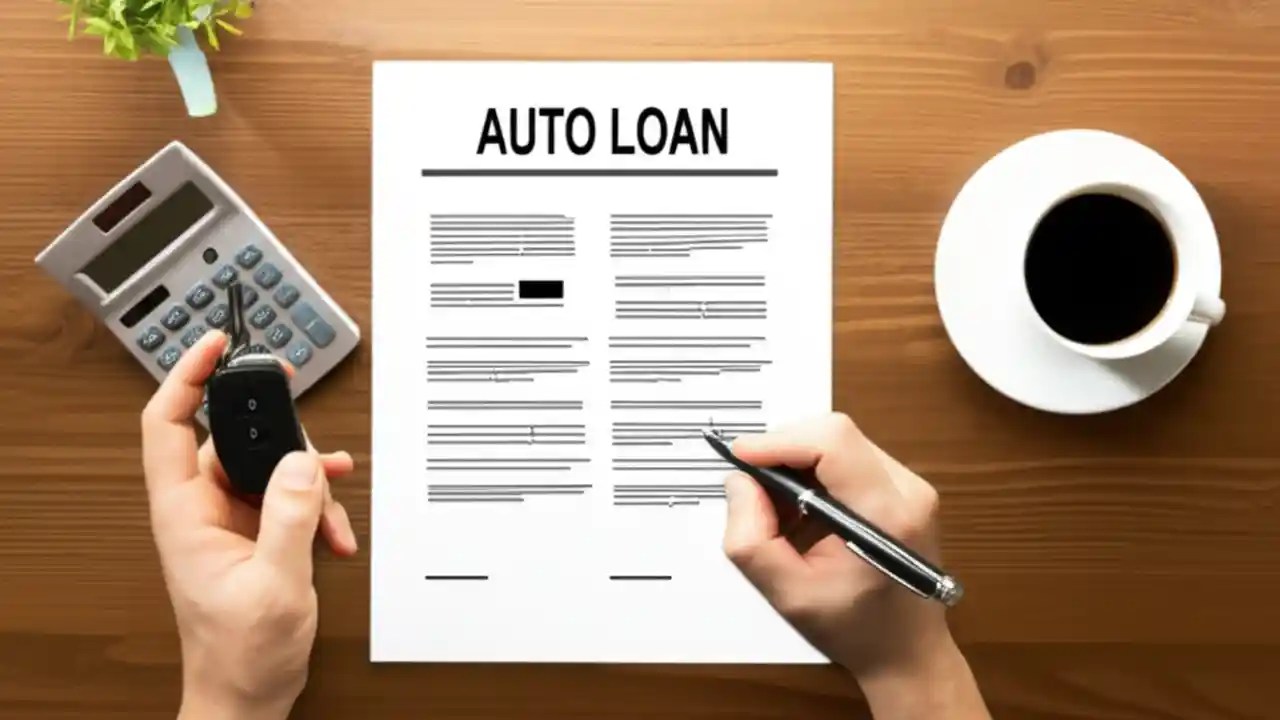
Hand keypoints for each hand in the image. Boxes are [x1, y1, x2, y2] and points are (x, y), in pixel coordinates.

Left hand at [140, 331, 357, 719]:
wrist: (248, 694)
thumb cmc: (241, 654)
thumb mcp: (275, 584)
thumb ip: (290, 517)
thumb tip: (303, 461)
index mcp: (184, 515)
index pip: (166, 425)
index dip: (186, 377)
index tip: (215, 344)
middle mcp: (202, 511)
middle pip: (232, 438)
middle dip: (274, 427)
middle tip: (293, 397)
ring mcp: (230, 522)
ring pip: (271, 468)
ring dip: (309, 484)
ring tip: (331, 508)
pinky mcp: (257, 534)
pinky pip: (290, 499)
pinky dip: (318, 510)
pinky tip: (334, 534)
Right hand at [721, 413, 989, 718]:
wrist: (908, 652)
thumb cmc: (856, 630)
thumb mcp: (789, 595)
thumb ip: (753, 539)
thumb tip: (739, 483)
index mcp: (886, 517)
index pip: (833, 442)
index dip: (780, 441)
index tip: (742, 457)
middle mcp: (908, 491)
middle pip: (835, 433)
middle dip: (785, 450)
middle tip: (756, 489)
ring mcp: (912, 486)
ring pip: (840, 440)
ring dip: (800, 461)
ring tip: (781, 506)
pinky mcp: (906, 487)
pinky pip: (851, 455)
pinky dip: (817, 471)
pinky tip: (806, 509)